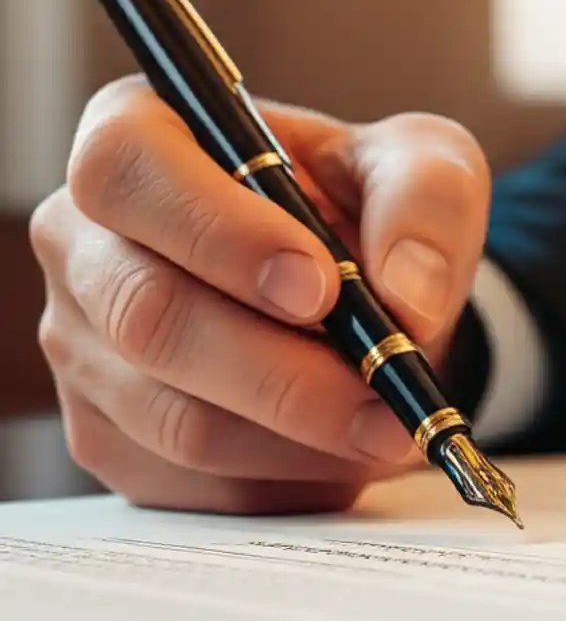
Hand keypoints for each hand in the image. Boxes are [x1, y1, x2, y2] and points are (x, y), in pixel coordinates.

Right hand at [30, 76, 489, 513]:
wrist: (366, 295)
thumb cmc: (372, 208)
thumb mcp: (426, 166)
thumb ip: (425, 201)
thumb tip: (407, 293)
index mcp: (140, 135)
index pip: (128, 169)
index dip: (219, 234)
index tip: (320, 289)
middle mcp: (86, 240)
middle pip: (147, 314)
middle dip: (281, 372)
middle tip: (383, 401)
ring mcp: (85, 347)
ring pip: (176, 419)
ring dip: (299, 439)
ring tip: (386, 429)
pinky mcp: (111, 437)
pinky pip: (193, 485)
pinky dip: (286, 481)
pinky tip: (341, 453)